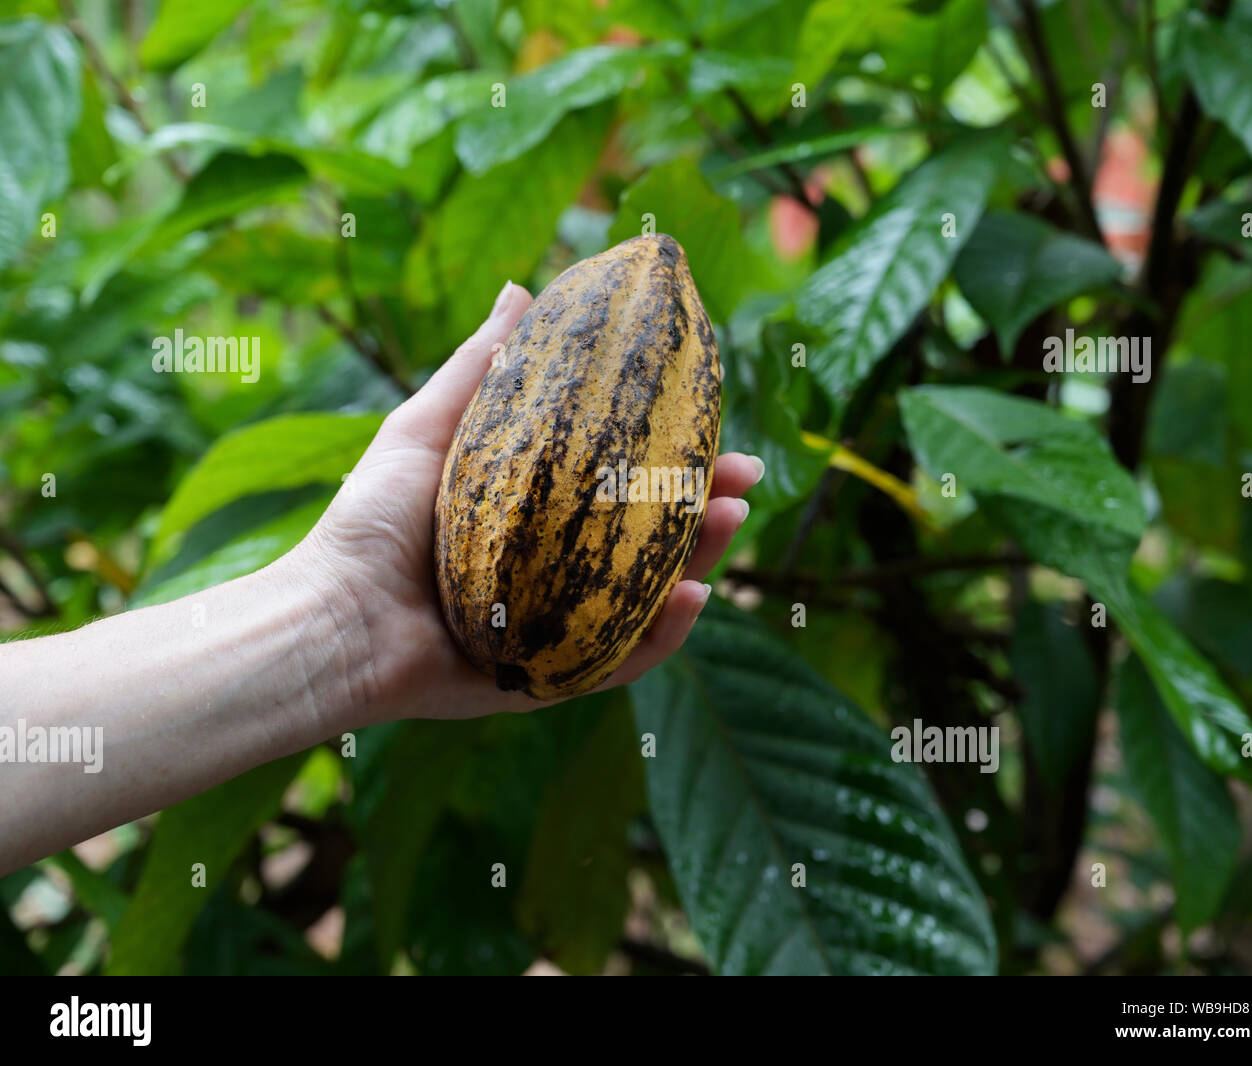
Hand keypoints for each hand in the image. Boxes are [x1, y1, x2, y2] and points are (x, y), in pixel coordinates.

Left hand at [293, 281, 762, 721]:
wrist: (331, 619)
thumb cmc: (370, 522)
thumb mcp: (428, 430)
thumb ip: (480, 369)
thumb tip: (520, 290)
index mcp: (535, 521)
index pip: (622, 486)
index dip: (674, 459)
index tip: (716, 428)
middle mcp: (553, 576)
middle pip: (649, 544)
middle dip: (704, 513)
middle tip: (743, 484)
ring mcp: (555, 633)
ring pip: (647, 601)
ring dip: (699, 564)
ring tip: (730, 523)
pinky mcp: (547, 684)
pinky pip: (618, 664)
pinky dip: (662, 638)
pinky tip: (693, 598)